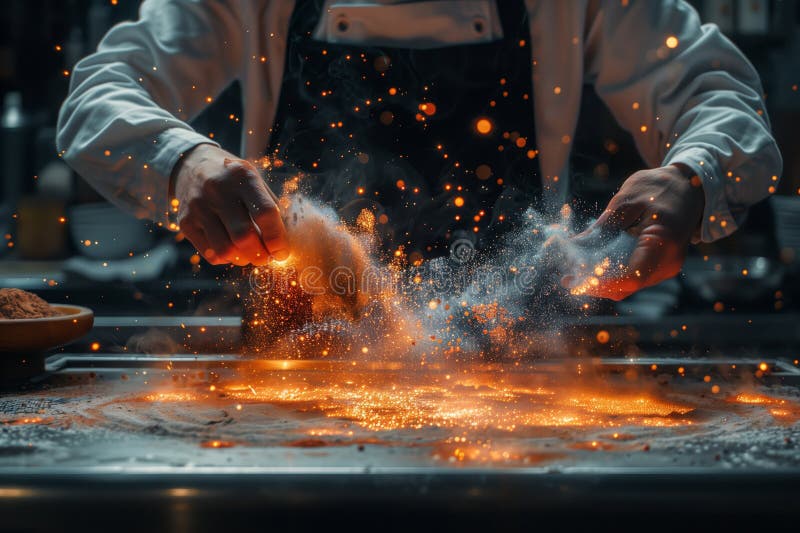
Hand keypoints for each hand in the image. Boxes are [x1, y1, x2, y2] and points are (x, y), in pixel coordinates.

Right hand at [172, 144, 288, 265]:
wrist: (191, 165)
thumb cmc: (233, 179)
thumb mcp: (254, 181)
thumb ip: (270, 208)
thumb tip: (284, 243)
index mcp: (243, 176)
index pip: (265, 213)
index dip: (277, 238)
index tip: (282, 252)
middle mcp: (218, 189)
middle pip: (244, 236)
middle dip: (261, 255)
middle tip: (267, 258)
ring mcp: (198, 206)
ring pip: (226, 250)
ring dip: (243, 260)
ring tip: (250, 255)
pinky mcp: (185, 221)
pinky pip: (211, 253)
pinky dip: (226, 258)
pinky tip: (231, 249)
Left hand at [562, 164, 703, 300]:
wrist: (691, 187)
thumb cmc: (659, 187)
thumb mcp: (626, 200)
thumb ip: (601, 227)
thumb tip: (571, 246)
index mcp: (662, 243)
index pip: (629, 277)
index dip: (599, 283)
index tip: (574, 279)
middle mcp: (667, 262)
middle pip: (626, 286)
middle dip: (593, 285)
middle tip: (565, 279)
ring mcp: (665, 268)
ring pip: (627, 286)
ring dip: (600, 282)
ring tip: (573, 273)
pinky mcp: (659, 267)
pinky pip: (632, 278)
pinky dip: (611, 276)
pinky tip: (591, 268)